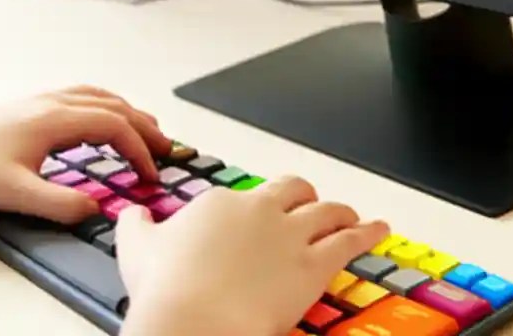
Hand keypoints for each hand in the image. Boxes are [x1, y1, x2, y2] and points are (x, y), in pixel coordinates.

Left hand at [0, 87, 172, 222]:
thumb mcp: (15, 193)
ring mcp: (40, 100)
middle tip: (166, 149)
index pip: (114, 126)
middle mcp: (51, 102)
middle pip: (113, 105)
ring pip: (98, 97)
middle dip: (144, 127)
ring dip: (127, 112)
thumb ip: (59, 204)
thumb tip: (96, 209)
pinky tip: (100, 121)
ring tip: (145, 131)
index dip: (139, 150)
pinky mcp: (29, 106)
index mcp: (54, 118)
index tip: (150, 176)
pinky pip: (81, 97)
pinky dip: (104, 106)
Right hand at [117, 177, 388, 335]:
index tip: (256, 220)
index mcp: (219, 204)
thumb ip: (136, 226)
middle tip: (309, 205)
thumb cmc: (165, 292)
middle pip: (293, 190)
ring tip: (352, 216)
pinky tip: (379, 230)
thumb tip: (133, 214)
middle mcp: (259, 210)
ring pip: (327, 210)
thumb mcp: (137, 249)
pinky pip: (350, 240)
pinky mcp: (314, 264)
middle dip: (304, 196)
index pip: (245, 197)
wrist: (193, 321)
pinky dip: (368, 232)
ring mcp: (290, 235)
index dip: (255, 209)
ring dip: (341, 212)